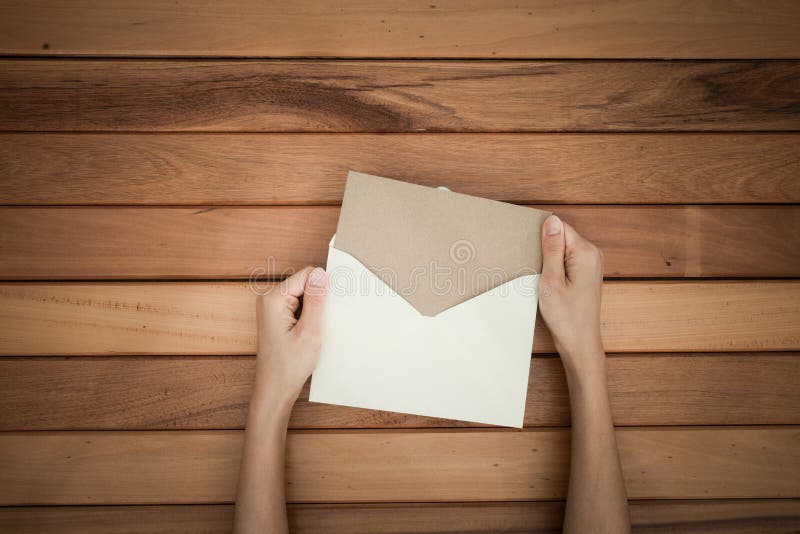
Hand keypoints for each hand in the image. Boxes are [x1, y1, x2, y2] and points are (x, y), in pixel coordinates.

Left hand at [253, 266, 327, 409]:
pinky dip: (309, 317)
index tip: (330, 307)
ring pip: (303, 296)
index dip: (322, 288)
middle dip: (318, 299)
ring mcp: (272, 309)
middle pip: (304, 284)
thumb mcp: (310, 331)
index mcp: (273, 299)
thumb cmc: (289, 366)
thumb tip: (320, 273)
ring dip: (314, 310)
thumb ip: (316, 300)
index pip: (306, 275)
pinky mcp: (278, 318)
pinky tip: (311, 333)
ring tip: (315, 331)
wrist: (275, 390)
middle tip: (321, 323)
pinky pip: (299, 307)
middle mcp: (269, 300)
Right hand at [538, 215, 604, 377]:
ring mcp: (592, 263)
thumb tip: (551, 221)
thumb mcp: (550, 280)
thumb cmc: (565, 316)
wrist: (579, 342)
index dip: (542, 238)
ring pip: (563, 248)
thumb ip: (552, 248)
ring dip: (550, 259)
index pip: (559, 227)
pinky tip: (550, 283)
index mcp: (585, 252)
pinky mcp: (587, 272)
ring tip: (544, 279)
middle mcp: (593, 254)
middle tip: (538, 271)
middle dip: (546, 249)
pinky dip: (556, 267)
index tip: (534, 256)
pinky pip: (567, 259)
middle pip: (562, 236)